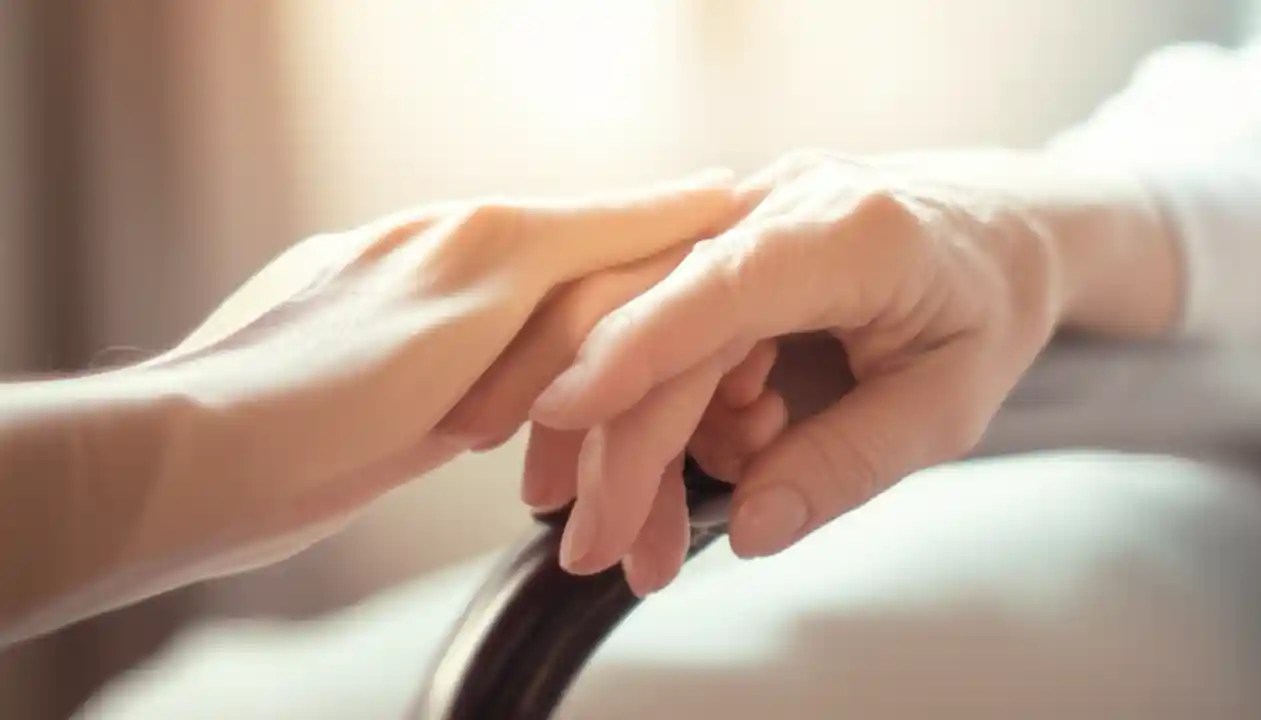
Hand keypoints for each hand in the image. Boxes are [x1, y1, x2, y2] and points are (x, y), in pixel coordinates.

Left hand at [129, 172, 734, 584]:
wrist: (206, 461)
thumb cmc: (328, 383)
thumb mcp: (472, 297)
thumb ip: (568, 256)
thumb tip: (645, 211)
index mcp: (479, 236)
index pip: (610, 220)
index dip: (678, 217)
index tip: (737, 204)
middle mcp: (454, 264)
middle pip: (585, 280)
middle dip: (651, 309)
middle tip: (715, 317)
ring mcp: (425, 322)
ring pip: (547, 339)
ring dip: (599, 365)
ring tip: (650, 376)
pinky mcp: (404, 383)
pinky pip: (503, 379)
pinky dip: (542, 395)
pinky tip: (549, 407)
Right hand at [527, 149, 1178, 587]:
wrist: (1005, 226)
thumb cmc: (993, 306)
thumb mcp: (951, 405)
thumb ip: (850, 462)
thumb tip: (749, 527)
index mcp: (850, 233)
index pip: (717, 287)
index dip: (631, 351)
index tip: (561, 420)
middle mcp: (778, 203)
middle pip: (650, 312)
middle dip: (607, 439)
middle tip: (594, 548)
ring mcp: (742, 212)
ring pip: (634, 320)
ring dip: (621, 437)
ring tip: (639, 536)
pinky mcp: (722, 239)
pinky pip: (660, 324)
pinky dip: (659, 408)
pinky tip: (707, 459)